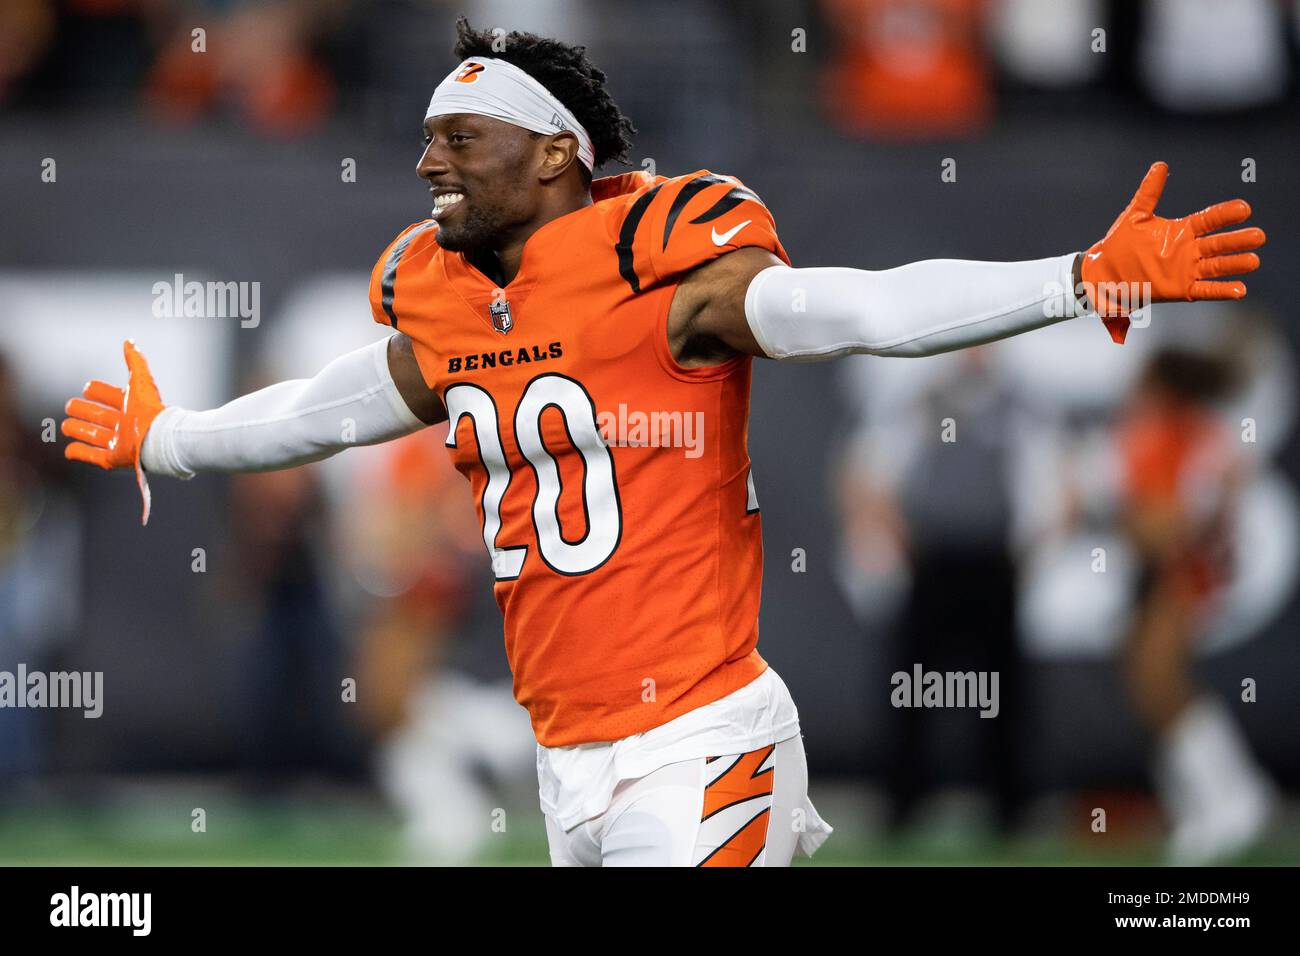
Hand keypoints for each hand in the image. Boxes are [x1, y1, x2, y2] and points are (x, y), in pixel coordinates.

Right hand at [62, 340, 166, 523]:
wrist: (160, 438)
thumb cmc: (151, 410)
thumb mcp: (141, 382)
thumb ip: (135, 361)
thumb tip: (129, 342)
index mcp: (130, 407)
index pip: (109, 397)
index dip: (98, 391)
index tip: (88, 387)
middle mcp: (124, 425)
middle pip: (98, 417)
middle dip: (83, 411)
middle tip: (70, 405)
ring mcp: (119, 442)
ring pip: (93, 436)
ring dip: (78, 430)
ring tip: (66, 425)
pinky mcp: (114, 458)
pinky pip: (92, 456)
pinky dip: (79, 453)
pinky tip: (69, 449)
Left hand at [1081, 161, 1264, 343]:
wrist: (1103, 274)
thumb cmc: (1119, 244)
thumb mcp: (1135, 216)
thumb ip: (1149, 192)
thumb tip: (1160, 165)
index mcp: (1181, 231)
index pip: (1209, 220)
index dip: (1225, 215)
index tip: (1244, 208)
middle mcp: (1189, 250)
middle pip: (1219, 244)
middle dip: (1238, 240)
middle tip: (1258, 236)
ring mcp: (1186, 270)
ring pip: (1217, 266)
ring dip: (1235, 264)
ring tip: (1253, 260)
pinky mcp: (1181, 290)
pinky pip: (1205, 290)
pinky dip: (1221, 290)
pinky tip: (1240, 289)